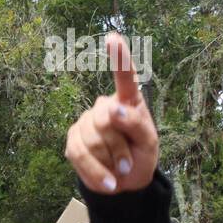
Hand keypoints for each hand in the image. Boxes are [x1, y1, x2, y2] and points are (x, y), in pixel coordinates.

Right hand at [65, 32, 158, 192]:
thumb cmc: (141, 157)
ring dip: (110, 162)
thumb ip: (136, 124)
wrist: (123, 184)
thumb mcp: (149, 143)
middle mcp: (104, 107)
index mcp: (128, 102)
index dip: (119, 58)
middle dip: (119, 146)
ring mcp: (85, 122)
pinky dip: (96, 172)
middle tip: (128, 163)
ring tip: (119, 171)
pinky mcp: (72, 141)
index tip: (113, 38)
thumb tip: (114, 109)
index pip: (125, 78)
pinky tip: (107, 179)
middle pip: (106, 121)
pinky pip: (79, 155)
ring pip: (92, 140)